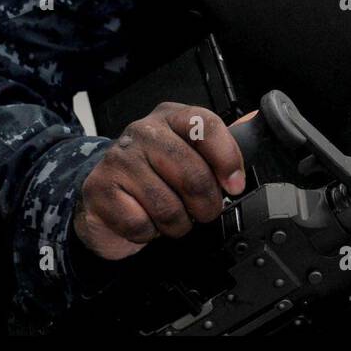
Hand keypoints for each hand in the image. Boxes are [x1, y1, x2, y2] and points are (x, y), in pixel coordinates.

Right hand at [73, 102, 246, 259]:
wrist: (105, 196)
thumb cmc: (154, 174)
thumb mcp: (188, 152)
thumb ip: (219, 142)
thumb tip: (251, 123)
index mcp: (171, 117)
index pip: (207, 126)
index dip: (227, 159)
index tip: (234, 185)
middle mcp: (143, 131)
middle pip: (192, 171)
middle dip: (206, 203)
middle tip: (204, 211)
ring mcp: (118, 159)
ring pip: (167, 205)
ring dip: (177, 223)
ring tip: (172, 217)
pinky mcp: (99, 190)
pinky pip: (140, 224)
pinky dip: (149, 233)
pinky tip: (145, 220)